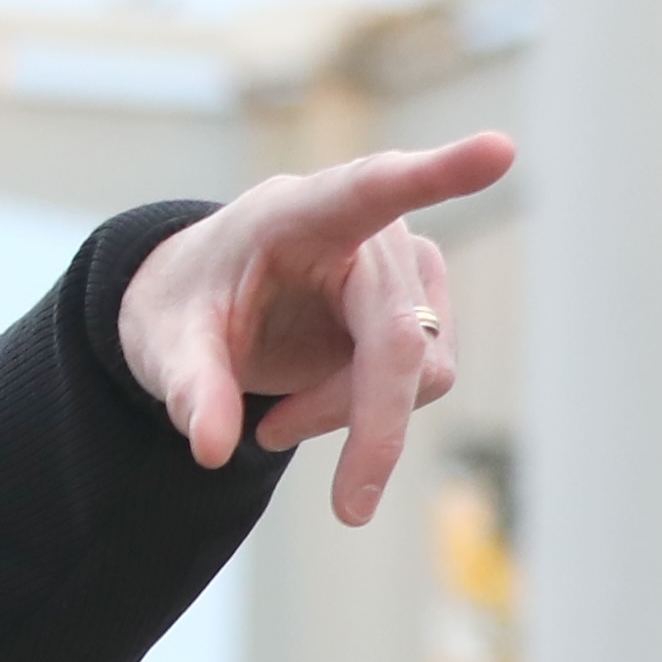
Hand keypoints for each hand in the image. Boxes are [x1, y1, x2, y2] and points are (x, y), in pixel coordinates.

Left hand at [115, 132, 517, 526]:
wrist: (200, 304)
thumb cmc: (184, 304)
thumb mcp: (162, 343)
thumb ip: (188, 388)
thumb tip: (212, 449)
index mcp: (301, 212)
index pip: (374, 188)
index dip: (437, 174)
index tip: (499, 152)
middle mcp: (370, 232)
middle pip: (401, 335)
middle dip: (372, 421)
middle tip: (349, 509)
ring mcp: (405, 270)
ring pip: (417, 371)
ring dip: (351, 418)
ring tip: (273, 423)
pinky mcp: (421, 309)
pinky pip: (417, 384)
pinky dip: (364, 417)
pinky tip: (303, 412)